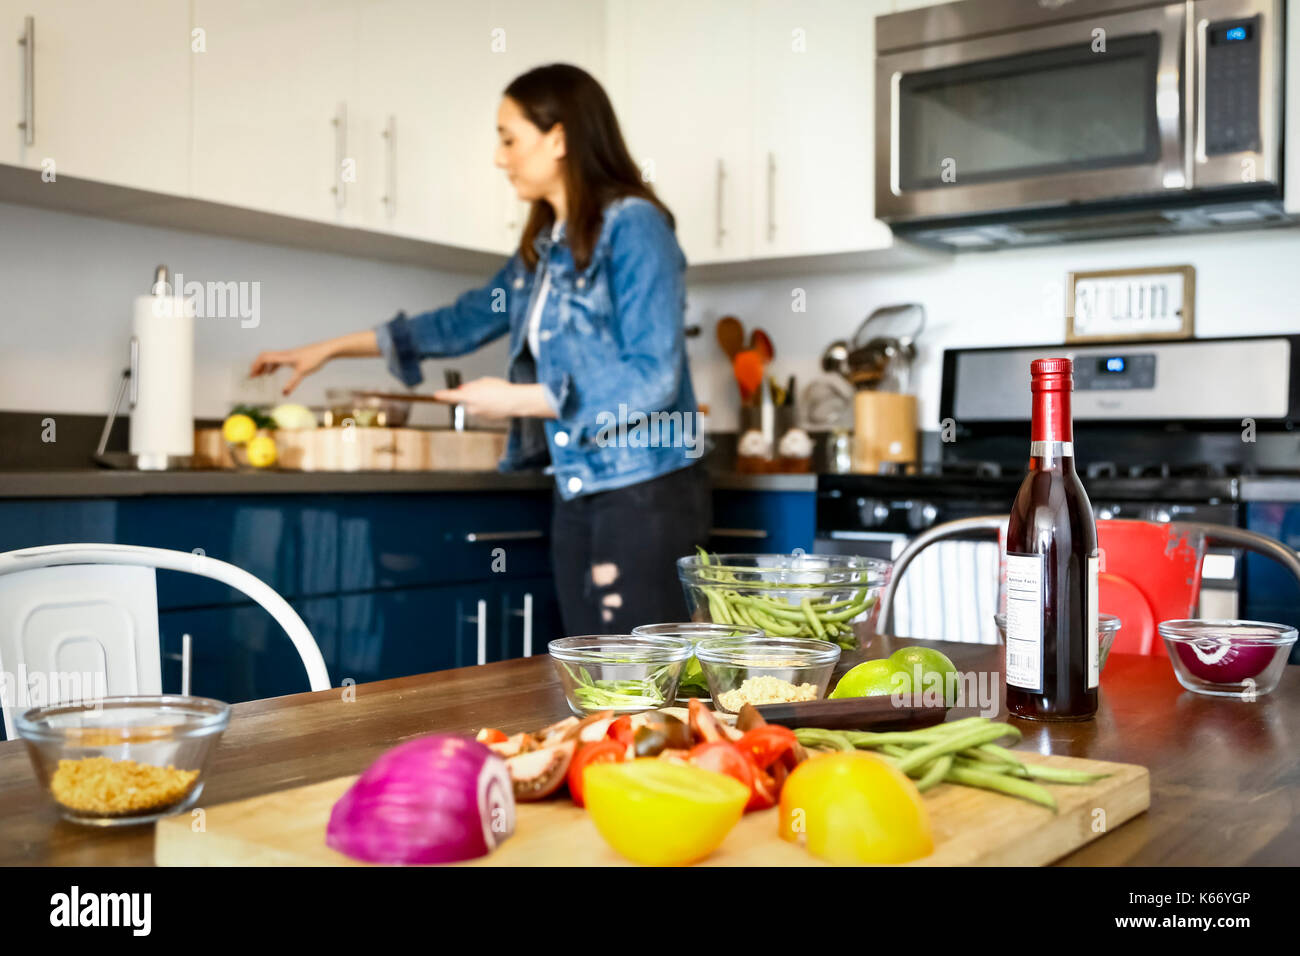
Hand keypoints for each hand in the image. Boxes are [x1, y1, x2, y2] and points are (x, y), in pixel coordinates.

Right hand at [249, 342, 335, 395]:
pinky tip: (271, 373)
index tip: (252, 375)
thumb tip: (283, 394)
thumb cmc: (315, 359)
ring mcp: (288, 355)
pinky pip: (278, 361)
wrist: (326, 350)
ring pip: (271, 359)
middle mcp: (284, 354)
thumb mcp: (303, 372)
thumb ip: (292, 383)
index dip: (256, 366)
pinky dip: (272, 366)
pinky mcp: (293, 356)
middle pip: (264, 357)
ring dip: (263, 366)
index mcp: (284, 356)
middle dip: (257, 366)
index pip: (264, 358)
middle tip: (252, 376)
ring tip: (259, 376)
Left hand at [432, 377, 554, 419]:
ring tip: (493, 395)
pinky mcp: (486, 418)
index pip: (452, 396)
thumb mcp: (484, 382)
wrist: (514, 402)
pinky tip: (497, 401)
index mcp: (469, 396)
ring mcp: (479, 415)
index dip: (444, 395)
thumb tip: (465, 389)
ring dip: (481, 400)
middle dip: (472, 395)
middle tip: (484, 389)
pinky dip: (488, 406)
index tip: (436, 395)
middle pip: (466, 400)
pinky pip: (483, 410)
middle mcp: (472, 408)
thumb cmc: (500, 390)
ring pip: (475, 405)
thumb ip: (472, 386)